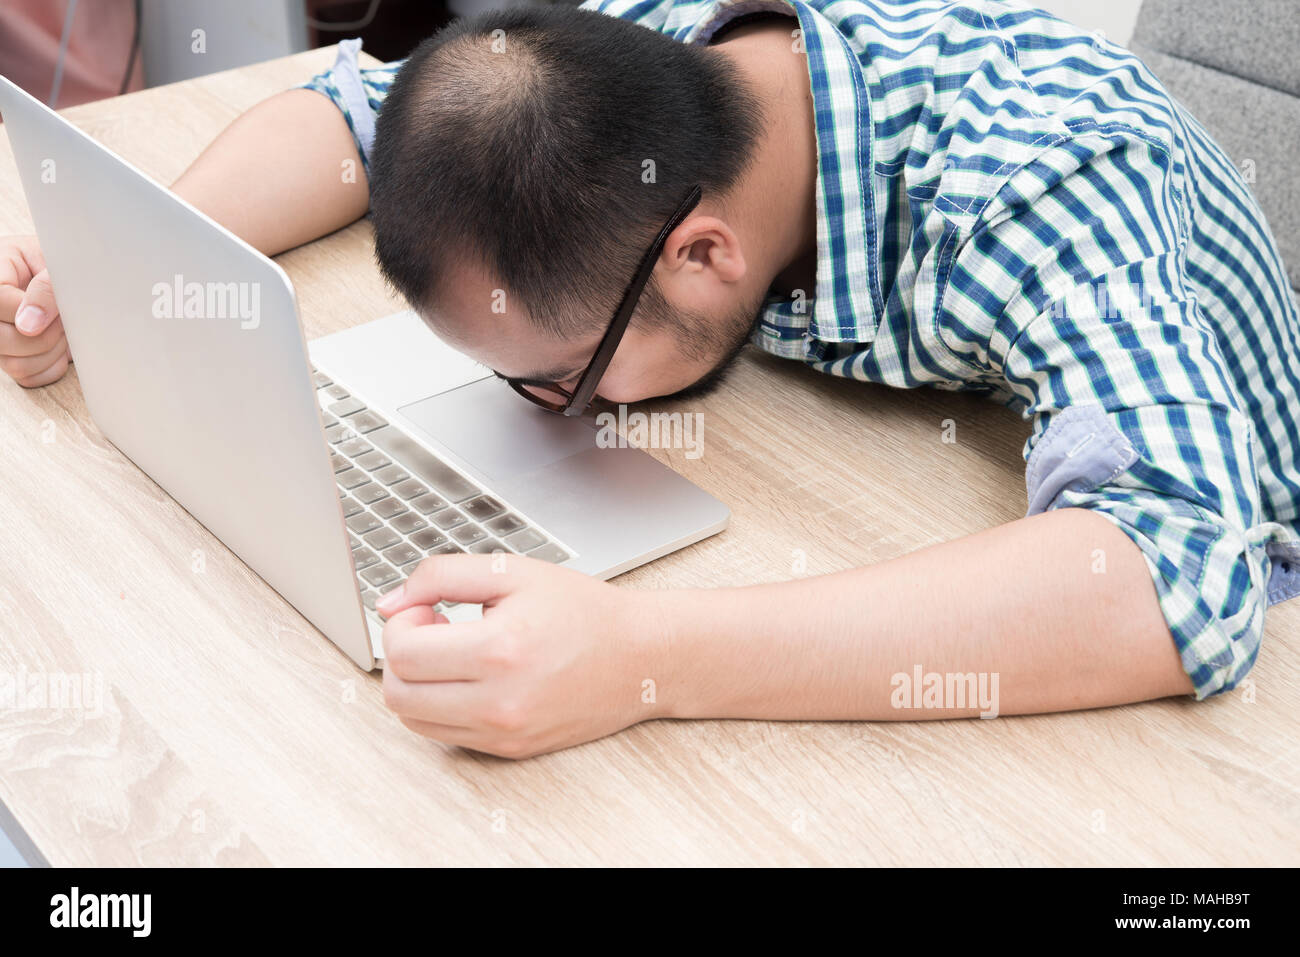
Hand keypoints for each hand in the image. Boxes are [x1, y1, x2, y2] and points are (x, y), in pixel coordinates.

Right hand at [0, 235, 70, 386]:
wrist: (79, 283)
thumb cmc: (68, 267)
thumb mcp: (60, 265)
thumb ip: (46, 288)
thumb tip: (28, 326)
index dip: (29, 310)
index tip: (57, 308)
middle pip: (1, 339)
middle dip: (44, 335)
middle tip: (64, 320)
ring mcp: (1, 337)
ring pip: (14, 364)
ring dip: (50, 352)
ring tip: (64, 330)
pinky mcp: (13, 358)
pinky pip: (28, 377)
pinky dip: (52, 366)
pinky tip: (61, 346)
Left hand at [375, 553, 664, 758]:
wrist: (641, 657)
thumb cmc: (584, 611)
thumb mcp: (513, 572)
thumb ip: (442, 575)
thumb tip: (390, 602)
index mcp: (500, 650)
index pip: (403, 653)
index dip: (401, 624)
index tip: (424, 610)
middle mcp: (499, 701)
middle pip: (398, 694)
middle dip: (401, 656)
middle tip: (432, 630)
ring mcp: (504, 733)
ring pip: (414, 720)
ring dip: (416, 685)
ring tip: (452, 654)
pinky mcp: (511, 749)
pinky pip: (446, 734)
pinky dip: (442, 706)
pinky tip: (471, 677)